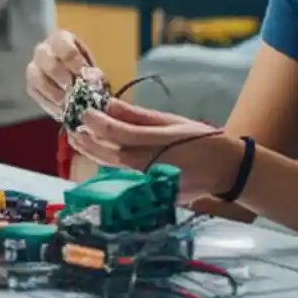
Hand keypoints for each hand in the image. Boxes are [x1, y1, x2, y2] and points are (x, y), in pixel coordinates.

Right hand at [26, 30, 96, 117]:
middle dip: (61, 76)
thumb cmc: (85, 69)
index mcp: (61, 39)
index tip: (85, 75)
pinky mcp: (31, 85)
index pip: (64, 46)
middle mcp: (43, 50)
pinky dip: (48, 103)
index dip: (74, 62)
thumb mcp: (91, 65)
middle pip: (47, 60)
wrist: (75, 81)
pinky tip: (61, 110)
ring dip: (53, 91)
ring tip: (67, 103)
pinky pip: (35, 93)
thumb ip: (92, 72)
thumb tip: (94, 80)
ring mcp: (34, 68)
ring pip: (36, 77)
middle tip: (73, 89)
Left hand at [67, 98, 239, 199]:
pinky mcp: (151, 192)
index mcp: (159, 143)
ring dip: (93, 152)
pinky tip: (99, 153)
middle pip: (109, 154)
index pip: (118, 132)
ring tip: (79, 138)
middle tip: (72, 127)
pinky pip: (123, 176)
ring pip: (113, 167)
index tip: (83, 111)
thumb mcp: (172, 121)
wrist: (225, 170)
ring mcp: (150, 182)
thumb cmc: (202, 140)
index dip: (96, 121)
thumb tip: (108, 105)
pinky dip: (108, 164)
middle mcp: (151, 165)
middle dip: (87, 140)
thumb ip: (138, 116)